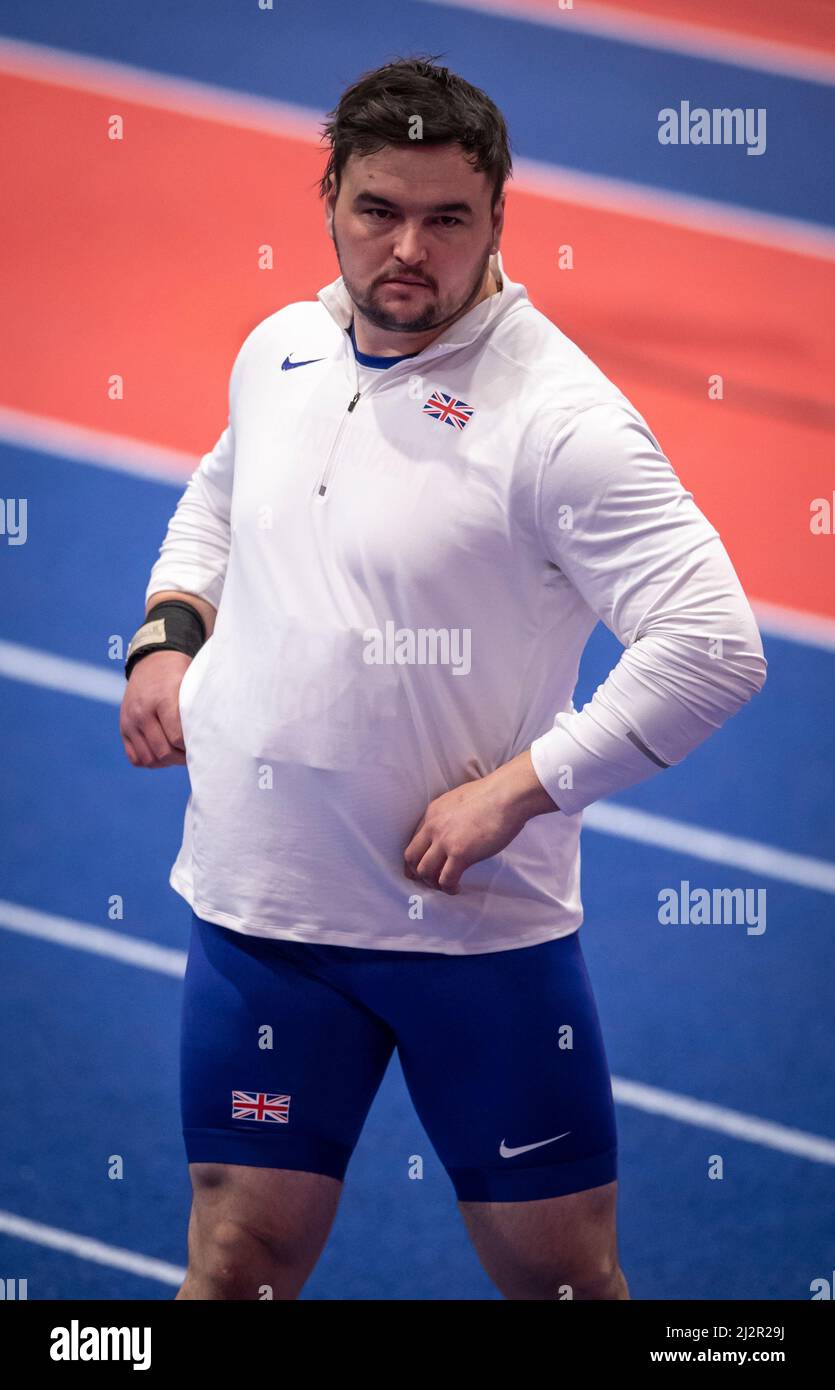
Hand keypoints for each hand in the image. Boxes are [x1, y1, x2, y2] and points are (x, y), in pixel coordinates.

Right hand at [119, 649, 191, 767]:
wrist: (152, 660)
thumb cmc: (179, 674)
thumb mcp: (190, 686)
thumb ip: (196, 711)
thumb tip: (209, 739)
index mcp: (161, 699)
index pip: (176, 737)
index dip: (191, 748)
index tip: (201, 747)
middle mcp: (141, 712)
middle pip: (162, 751)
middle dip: (181, 758)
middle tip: (193, 755)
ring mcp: (129, 721)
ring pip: (148, 758)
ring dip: (166, 762)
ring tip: (178, 755)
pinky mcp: (123, 728)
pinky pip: (134, 757)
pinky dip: (149, 761)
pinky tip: (163, 754)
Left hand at [403, 750, 556, 894]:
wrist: (507, 795)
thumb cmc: (493, 795)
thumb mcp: (460, 800)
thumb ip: (451, 815)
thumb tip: (455, 828)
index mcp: (433, 813)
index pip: (413, 840)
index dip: (415, 858)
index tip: (420, 868)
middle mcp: (433, 827)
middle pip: (411, 857)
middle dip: (418, 873)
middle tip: (430, 881)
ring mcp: (445, 841)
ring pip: (424, 871)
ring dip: (433, 883)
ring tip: (446, 886)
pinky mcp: (460, 854)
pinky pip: (446, 879)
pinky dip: (449, 888)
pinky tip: (457, 888)